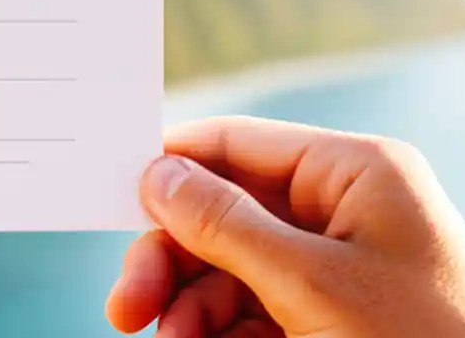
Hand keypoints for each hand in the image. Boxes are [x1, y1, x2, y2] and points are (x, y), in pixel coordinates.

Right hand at [106, 117, 464, 337]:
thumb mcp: (309, 283)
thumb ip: (224, 223)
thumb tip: (158, 173)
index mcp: (355, 173)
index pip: (237, 145)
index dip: (170, 168)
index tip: (110, 198)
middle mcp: (345, 211)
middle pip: (223, 215)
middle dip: (172, 261)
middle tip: (127, 309)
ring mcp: (339, 269)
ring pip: (229, 271)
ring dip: (189, 309)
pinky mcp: (333, 320)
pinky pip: (252, 312)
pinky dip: (218, 334)